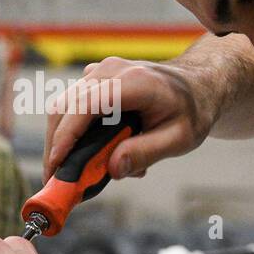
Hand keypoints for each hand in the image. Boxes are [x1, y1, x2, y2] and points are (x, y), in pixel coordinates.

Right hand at [44, 56, 216, 181]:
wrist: (197, 85)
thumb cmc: (192, 111)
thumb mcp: (180, 139)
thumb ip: (146, 153)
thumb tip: (113, 169)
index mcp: (133, 82)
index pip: (86, 107)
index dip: (66, 136)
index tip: (56, 166)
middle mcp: (110, 71)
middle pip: (64, 108)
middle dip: (56, 147)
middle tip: (56, 182)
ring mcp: (100, 72)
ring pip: (63, 107)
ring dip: (64, 142)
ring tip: (81, 172)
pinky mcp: (94, 79)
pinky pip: (72, 106)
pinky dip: (73, 132)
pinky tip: (96, 152)